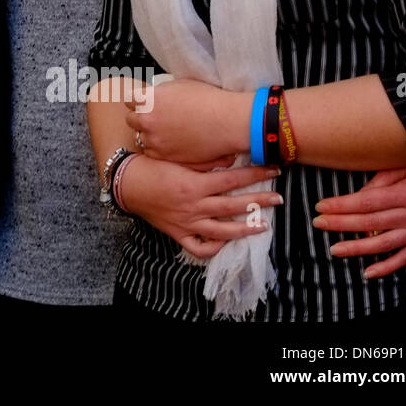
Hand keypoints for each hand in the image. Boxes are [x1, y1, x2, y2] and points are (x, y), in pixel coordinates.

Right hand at [118, 156, 281, 258]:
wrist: (127, 184)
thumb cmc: (151, 166)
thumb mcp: (177, 159)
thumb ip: (205, 161)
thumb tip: (232, 158)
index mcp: (194, 184)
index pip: (232, 180)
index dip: (255, 174)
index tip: (273, 170)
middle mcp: (194, 206)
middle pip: (233, 206)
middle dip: (259, 202)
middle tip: (278, 198)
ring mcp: (187, 223)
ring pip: (222, 231)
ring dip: (246, 228)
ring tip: (264, 225)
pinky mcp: (178, 234)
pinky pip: (200, 248)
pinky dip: (214, 247)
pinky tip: (226, 242)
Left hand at [125, 78, 248, 165]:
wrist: (228, 122)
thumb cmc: (209, 99)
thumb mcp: (180, 84)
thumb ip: (160, 91)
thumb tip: (154, 94)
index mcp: (148, 99)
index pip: (129, 99)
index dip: (137, 101)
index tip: (143, 103)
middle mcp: (146, 119)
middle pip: (131, 119)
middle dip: (141, 118)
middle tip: (155, 119)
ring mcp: (154, 139)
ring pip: (141, 138)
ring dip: (150, 135)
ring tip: (167, 132)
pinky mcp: (164, 156)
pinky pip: (151, 153)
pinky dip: (159, 149)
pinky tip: (172, 143)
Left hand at [313, 165, 405, 277]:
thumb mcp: (401, 169)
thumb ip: (378, 182)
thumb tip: (355, 197)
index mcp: (403, 194)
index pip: (365, 202)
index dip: (341, 206)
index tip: (321, 207)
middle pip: (369, 222)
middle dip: (341, 224)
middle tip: (318, 224)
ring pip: (383, 244)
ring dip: (357, 249)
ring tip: (335, 250)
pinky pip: (404, 259)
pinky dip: (386, 268)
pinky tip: (368, 273)